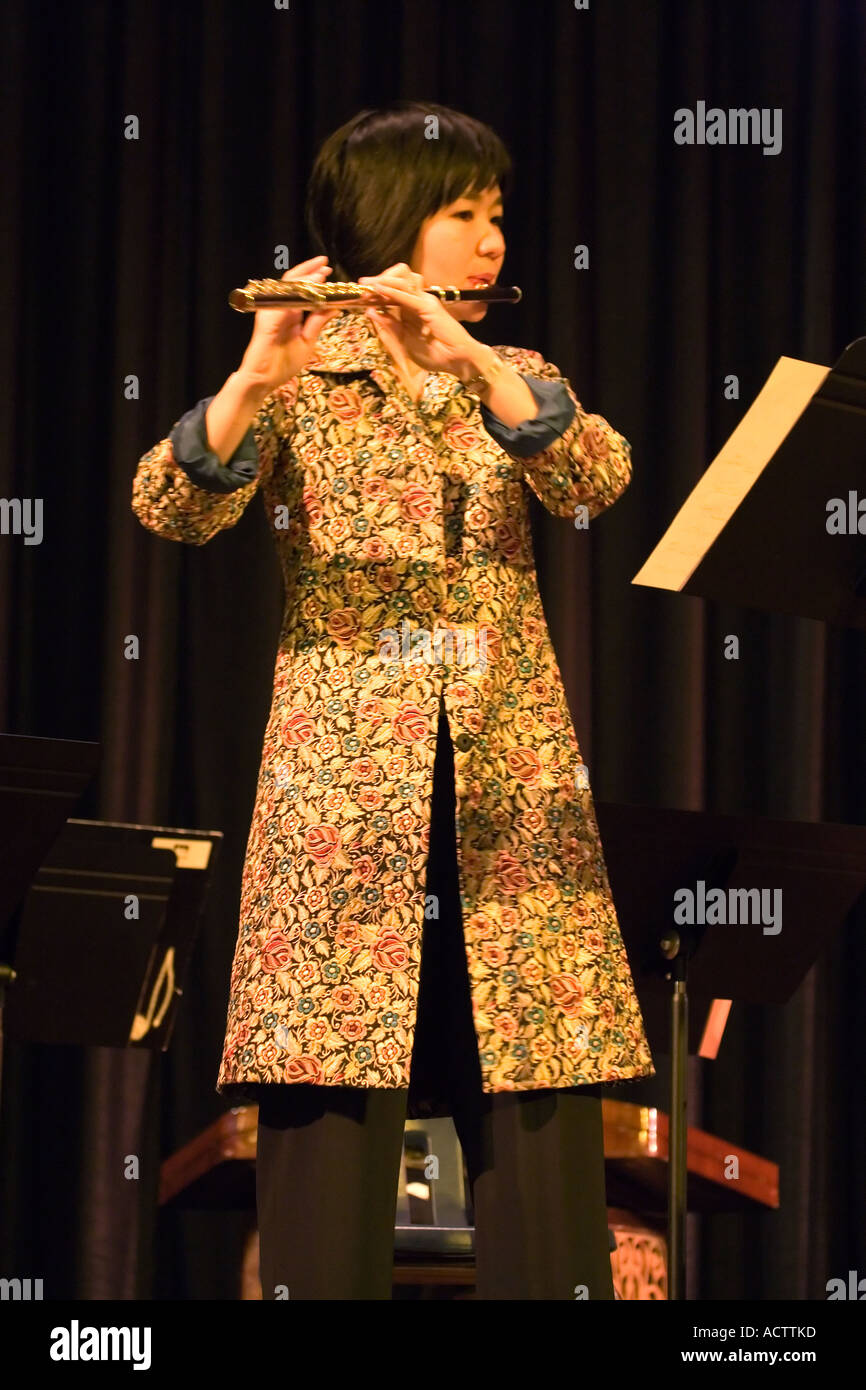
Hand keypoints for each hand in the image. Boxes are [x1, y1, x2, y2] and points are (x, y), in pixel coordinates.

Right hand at [237, 255, 342, 396]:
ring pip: (287, 289)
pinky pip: (282, 305)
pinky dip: (296, 297)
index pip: (299, 288)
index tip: (327, 269)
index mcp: (289, 312)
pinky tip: (308, 293)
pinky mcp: (267, 322)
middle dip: (309, 271)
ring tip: (320, 274)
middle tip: (325, 264)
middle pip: (292, 282)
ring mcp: (272, 313)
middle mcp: (279, 309)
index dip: (313, 277)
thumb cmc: (282, 363)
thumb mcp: (307, 340)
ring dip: (304, 280)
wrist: (264, 380)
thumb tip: (335, 307)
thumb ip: (318, 322)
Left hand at [358, 264, 479, 375]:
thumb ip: (389, 326)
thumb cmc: (435, 354)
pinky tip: (378, 290)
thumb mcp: (404, 341)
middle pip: (396, 281)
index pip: (392, 293)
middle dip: (377, 281)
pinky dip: (392, 292)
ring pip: (402, 282)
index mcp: (411, 310)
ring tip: (366, 286)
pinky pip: (407, 296)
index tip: (358, 295)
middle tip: (360, 285)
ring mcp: (424, 301)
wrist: (456, 361)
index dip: (375, 292)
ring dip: (383, 282)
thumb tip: (370, 312)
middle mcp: (418, 301)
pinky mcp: (428, 306)